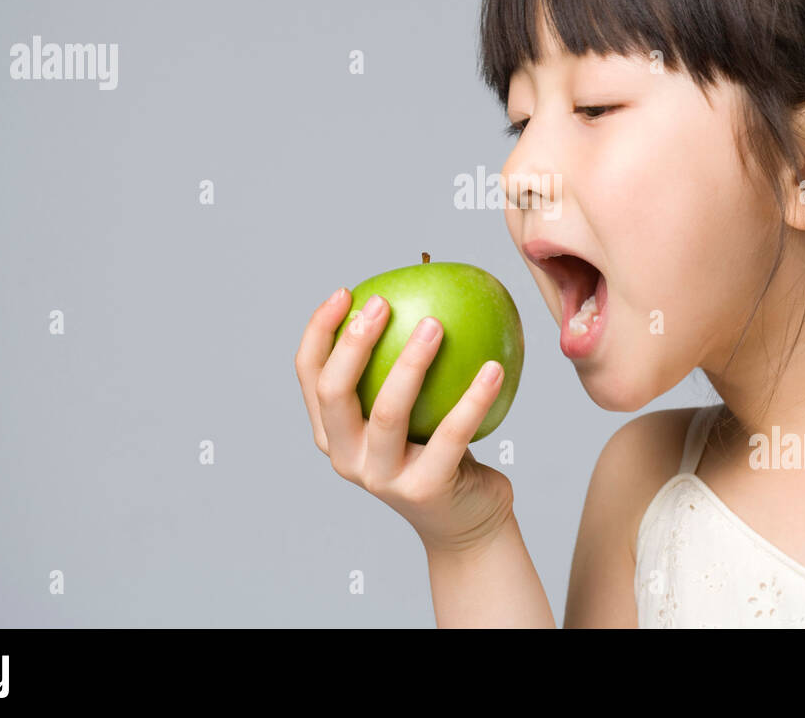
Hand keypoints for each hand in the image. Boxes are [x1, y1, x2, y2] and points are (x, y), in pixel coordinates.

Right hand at [295, 288, 515, 554]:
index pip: (310, 376)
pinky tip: (494, 367)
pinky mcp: (425, 491)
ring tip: (435, 324)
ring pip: (388, 413)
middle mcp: (347, 457)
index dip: (319, 331)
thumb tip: (423, 282)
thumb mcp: (412, 408)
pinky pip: (452, 435)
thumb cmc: (437, 449)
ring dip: (410, 363)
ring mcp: (382, 478)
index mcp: (332, 433)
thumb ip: (403, 363)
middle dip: (351, 343)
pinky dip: (473, 399)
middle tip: (381, 302)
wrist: (466, 522)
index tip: (346, 291)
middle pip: (334, 393)